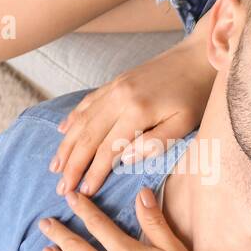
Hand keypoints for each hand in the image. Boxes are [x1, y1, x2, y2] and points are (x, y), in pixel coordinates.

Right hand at [50, 30, 213, 196]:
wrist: (196, 59)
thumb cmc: (195, 96)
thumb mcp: (185, 124)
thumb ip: (156, 142)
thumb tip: (125, 160)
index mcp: (137, 111)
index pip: (108, 149)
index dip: (94, 172)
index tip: (83, 192)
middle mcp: (118, 98)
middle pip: (88, 136)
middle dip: (72, 165)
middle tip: (60, 188)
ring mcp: (113, 88)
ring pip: (82, 120)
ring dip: (66, 145)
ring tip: (55, 167)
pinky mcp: (114, 83)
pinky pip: (87, 103)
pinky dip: (73, 119)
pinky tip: (63, 132)